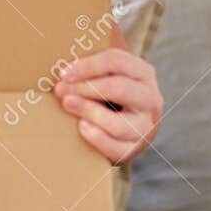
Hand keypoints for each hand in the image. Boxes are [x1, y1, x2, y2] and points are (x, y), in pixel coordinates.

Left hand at [52, 48, 161, 164]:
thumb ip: (91, 73)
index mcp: (143, 73)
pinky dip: (96, 138)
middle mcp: (150, 99)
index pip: (117, 61)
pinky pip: (116, 147)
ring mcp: (145, 126)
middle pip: (120, 88)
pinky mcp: (134, 149)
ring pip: (119, 123)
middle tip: (61, 90)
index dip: (88, 66)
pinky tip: (82, 127)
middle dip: (86, 87)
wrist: (126, 132)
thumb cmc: (110, 97)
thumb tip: (63, 75)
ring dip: (88, 111)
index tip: (64, 73)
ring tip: (68, 104)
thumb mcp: (108, 78)